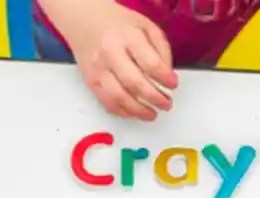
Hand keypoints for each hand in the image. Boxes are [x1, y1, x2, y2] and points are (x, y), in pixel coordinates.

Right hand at [61, 3, 178, 120]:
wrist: (85, 21)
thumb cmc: (119, 25)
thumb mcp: (146, 26)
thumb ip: (161, 48)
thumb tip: (167, 75)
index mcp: (128, 37)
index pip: (150, 63)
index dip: (165, 78)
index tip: (173, 84)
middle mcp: (111, 53)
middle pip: (135, 83)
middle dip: (155, 98)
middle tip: (166, 104)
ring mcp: (99, 69)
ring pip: (119, 97)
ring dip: (139, 111)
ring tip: (152, 114)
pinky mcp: (91, 81)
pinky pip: (107, 102)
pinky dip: (123, 112)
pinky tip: (134, 112)